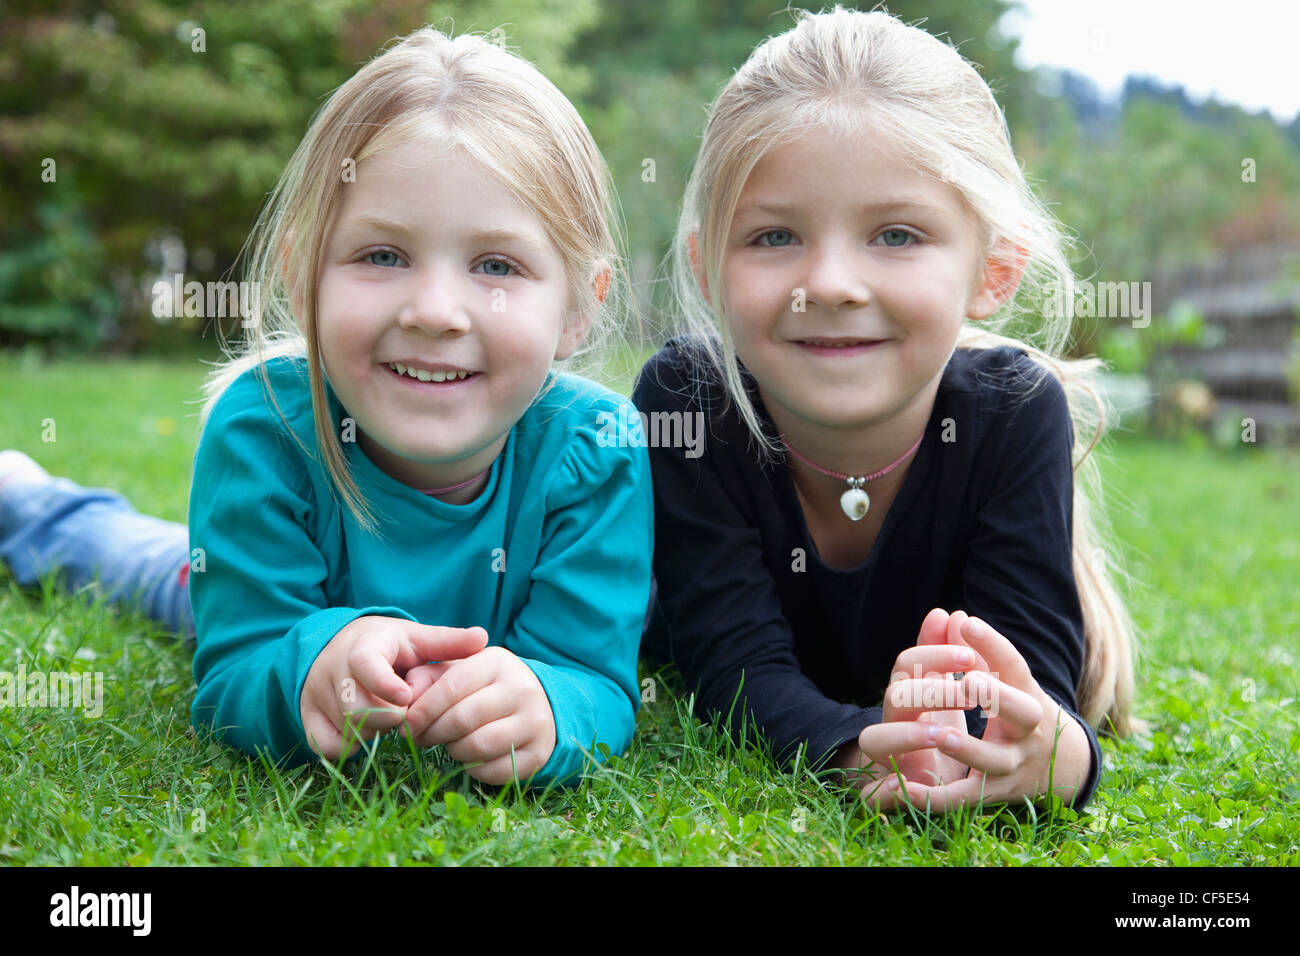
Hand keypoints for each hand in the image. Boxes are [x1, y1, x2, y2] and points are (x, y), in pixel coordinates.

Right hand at [300, 615, 488, 759]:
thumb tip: (482, 637)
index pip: (365, 664)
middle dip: (389, 718)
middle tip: (406, 715)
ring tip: (388, 720)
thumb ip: (446, 643)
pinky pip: (326, 745)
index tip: (408, 698)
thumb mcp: (414, 639)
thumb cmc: (387, 646)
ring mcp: (317, 694)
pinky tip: (366, 736)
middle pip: (358, 708)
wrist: (337, 647)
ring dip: (374, 734)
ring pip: (345, 729)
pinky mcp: (308, 716)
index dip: (385, 684)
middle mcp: (333, 669)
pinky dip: (348, 748)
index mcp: (363, 647)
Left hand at [403, 645, 556, 784]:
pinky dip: (473, 769)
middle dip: (433, 733)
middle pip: (463, 719)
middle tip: (420, 739)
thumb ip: (429, 677)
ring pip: (478, 747)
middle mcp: (521, 689)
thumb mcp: (462, 670)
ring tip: (448, 745)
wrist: (540, 704)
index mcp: (498, 662)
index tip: (406, 725)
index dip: (423, 710)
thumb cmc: (486, 687)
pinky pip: (493, 770)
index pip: (452, 686)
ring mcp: (534, 722)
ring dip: (453, 751)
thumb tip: (405, 696)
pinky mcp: (538, 752)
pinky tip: (470, 758)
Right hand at [848, 608, 990, 806]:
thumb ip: (944, 657)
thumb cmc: (938, 732)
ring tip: (944, 733)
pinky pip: (873, 795)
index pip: (907, 663)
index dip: (934, 655)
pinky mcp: (889, 793)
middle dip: (931, 691)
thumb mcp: (946, 694)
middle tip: (970, 691)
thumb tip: (946, 612)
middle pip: (895, 696)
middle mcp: (893, 722)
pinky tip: (905, 789)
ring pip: (874, 741)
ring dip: (906, 735)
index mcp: (907, 695)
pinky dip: (884, 793)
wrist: (923, 784)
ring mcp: (888, 758)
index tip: (969, 655)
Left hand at [874, 614, 1092, 811]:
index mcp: (1028, 695)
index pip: (1015, 665)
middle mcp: (1026, 731)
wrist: (1060, 767)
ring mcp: (1011, 765)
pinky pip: (962, 798)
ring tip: (940, 734)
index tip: (966, 622)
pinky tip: (904, 789)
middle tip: (969, 682)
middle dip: (995, 696)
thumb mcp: (1006, 680)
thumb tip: (949, 615)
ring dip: (967, 748)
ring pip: (993, 761)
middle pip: (1021, 713)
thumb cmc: (1019, 709)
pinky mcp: (991, 794)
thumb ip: (974, 650)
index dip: (993, 643)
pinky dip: (935, 798)